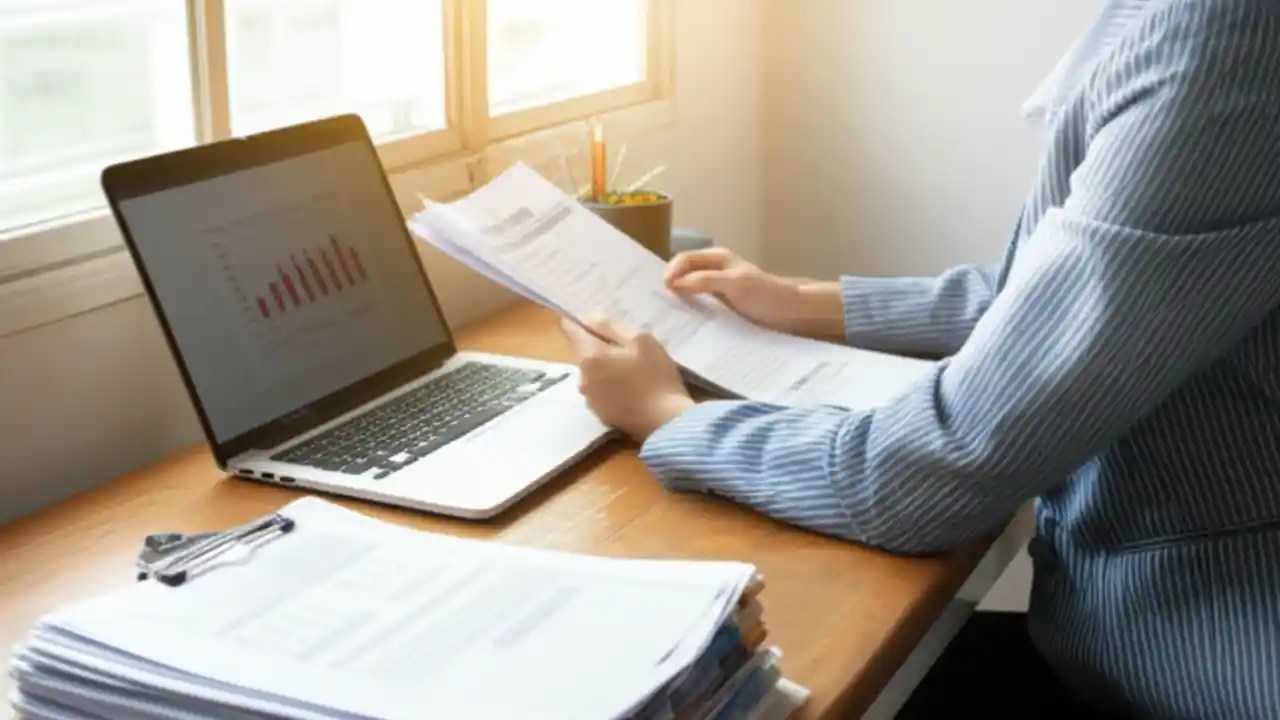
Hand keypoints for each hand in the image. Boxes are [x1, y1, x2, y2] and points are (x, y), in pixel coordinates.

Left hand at [560, 316, 694, 440]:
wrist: (665, 422)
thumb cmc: (656, 376)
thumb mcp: (640, 340)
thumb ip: (610, 326)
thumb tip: (587, 318)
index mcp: (590, 356)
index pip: (569, 329)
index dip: (579, 321)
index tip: (596, 320)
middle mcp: (582, 377)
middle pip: (583, 352)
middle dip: (599, 346)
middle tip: (628, 348)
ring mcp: (589, 398)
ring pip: (592, 373)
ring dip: (605, 368)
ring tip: (632, 371)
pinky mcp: (599, 414)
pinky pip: (599, 391)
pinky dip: (610, 386)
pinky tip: (631, 390)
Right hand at [664, 249, 844, 338]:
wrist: (790, 312)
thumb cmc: (766, 294)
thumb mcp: (736, 284)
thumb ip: (707, 281)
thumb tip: (674, 282)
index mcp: (716, 258)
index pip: (684, 259)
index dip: (671, 271)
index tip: (664, 288)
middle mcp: (712, 270)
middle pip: (682, 273)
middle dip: (669, 284)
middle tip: (655, 302)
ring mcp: (715, 288)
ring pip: (688, 289)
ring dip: (676, 298)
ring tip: (664, 313)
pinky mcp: (719, 305)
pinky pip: (697, 304)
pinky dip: (687, 309)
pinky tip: (681, 322)